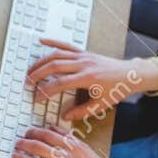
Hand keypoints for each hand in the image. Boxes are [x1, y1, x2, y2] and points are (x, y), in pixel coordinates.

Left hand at [12, 126, 139, 157]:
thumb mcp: (86, 149)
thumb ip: (69, 138)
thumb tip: (51, 127)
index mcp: (75, 147)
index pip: (49, 135)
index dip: (34, 133)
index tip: (27, 133)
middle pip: (41, 147)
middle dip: (25, 144)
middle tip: (17, 144)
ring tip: (15, 156)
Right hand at [25, 39, 157, 122]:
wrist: (130, 74)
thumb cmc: (117, 89)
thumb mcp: (102, 105)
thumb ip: (82, 112)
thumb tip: (65, 116)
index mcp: (88, 77)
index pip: (60, 83)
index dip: (46, 91)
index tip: (37, 98)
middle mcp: (84, 64)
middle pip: (54, 66)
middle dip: (38, 74)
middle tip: (27, 83)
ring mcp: (83, 56)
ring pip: (57, 54)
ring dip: (41, 61)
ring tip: (30, 70)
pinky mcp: (84, 52)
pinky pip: (66, 45)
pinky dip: (53, 42)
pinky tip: (42, 41)